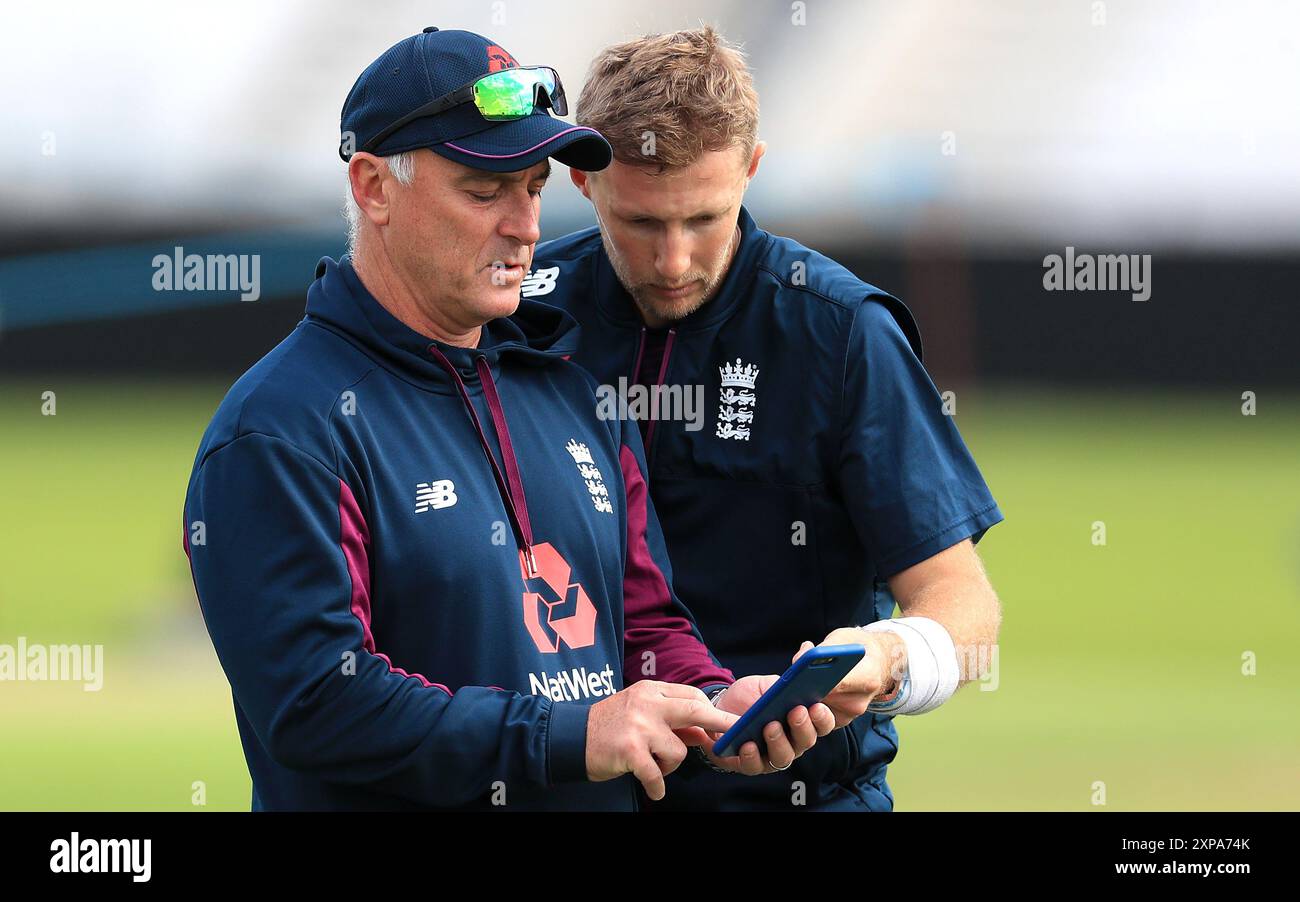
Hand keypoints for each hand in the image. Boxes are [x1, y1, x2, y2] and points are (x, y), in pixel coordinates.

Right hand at [585, 680, 737, 799]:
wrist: (570, 737)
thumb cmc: (609, 727)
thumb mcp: (641, 714)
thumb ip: (671, 720)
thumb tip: (705, 732)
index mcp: (650, 690)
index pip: (691, 696)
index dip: (711, 712)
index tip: (725, 724)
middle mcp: (647, 703)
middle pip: (695, 709)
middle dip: (720, 722)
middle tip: (736, 732)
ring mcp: (639, 725)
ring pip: (678, 750)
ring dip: (670, 765)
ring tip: (651, 766)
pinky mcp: (630, 749)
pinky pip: (657, 774)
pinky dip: (658, 786)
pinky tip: (654, 790)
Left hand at [698, 674, 834, 774]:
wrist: (721, 705)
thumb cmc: (751, 696)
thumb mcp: (767, 685)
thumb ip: (782, 685)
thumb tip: (795, 682)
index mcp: (802, 722)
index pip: (822, 724)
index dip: (822, 717)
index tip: (816, 706)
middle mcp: (792, 743)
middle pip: (805, 742)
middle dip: (802, 727)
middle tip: (795, 713)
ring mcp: (772, 756)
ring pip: (783, 758)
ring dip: (778, 742)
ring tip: (770, 727)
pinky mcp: (749, 763)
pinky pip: (754, 766)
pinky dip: (751, 757)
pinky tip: (747, 744)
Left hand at [794, 627, 907, 728]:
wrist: (879, 663)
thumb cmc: (859, 646)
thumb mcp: (842, 638)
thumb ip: (821, 648)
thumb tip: (798, 661)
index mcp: (867, 677)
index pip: (840, 683)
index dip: (817, 682)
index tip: (799, 680)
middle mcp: (859, 701)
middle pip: (824, 702)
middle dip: (802, 695)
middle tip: (783, 691)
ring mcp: (848, 714)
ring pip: (816, 713)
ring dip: (799, 704)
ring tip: (780, 696)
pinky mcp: (838, 720)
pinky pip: (815, 718)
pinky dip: (802, 709)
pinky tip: (786, 700)